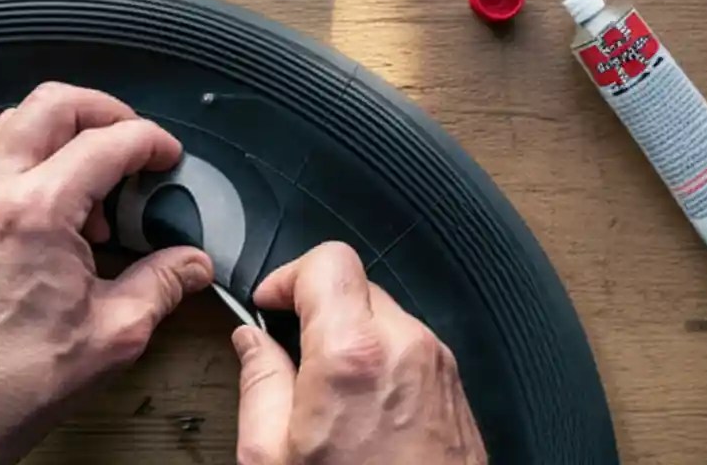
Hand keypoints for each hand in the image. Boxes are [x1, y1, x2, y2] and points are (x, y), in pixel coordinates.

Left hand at [0, 83, 213, 464]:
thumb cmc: (17, 381)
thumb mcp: (115, 331)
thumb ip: (163, 282)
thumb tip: (192, 262)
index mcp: (35, 212)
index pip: (106, 142)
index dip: (150, 142)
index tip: (167, 156)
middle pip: (52, 104)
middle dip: (104, 112)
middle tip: (135, 142)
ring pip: (16, 122)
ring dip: (64, 134)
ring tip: (97, 183)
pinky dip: (32, 160)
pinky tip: (59, 208)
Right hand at [232, 242, 486, 464]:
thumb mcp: (270, 456)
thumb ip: (259, 381)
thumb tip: (251, 341)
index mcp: (352, 354)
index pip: (328, 261)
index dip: (290, 275)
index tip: (270, 304)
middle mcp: (405, 348)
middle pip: (356, 284)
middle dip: (318, 308)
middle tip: (290, 351)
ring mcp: (438, 368)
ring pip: (385, 317)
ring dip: (351, 337)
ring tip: (327, 393)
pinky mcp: (455, 392)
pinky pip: (410, 351)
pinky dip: (380, 362)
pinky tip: (361, 411)